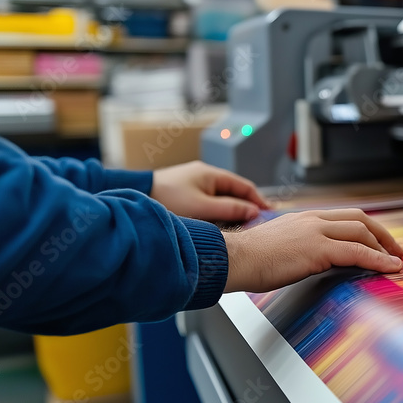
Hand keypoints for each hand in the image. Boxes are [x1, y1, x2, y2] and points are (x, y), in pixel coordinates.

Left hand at [151, 161, 269, 221]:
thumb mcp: (203, 208)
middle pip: (233, 193)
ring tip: (241, 228)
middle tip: (258, 223)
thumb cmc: (165, 201)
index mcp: (210, 174)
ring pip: (220, 200)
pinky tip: (220, 226)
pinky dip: (217, 214)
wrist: (133, 201)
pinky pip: (208, 204)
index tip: (270, 213)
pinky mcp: (183, 196)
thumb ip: (231, 209)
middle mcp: (202, 176)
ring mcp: (192, 185)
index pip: (243, 186)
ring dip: (231, 212)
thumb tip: (253, 212)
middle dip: (246, 208)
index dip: (259, 200)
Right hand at [223, 208, 402, 292]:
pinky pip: (356, 251)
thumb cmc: (247, 259)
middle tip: (395, 250)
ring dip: (383, 247)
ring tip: (396, 261)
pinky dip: (377, 259)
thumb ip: (298, 249)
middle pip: (359, 219)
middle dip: (382, 234)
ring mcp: (316, 231)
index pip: (343, 217)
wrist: (233, 259)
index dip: (366, 227)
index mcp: (303, 218)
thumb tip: (312, 262)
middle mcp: (312, 219)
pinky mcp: (317, 248)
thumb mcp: (278, 247)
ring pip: (361, 232)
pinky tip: (388, 267)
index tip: (378, 241)